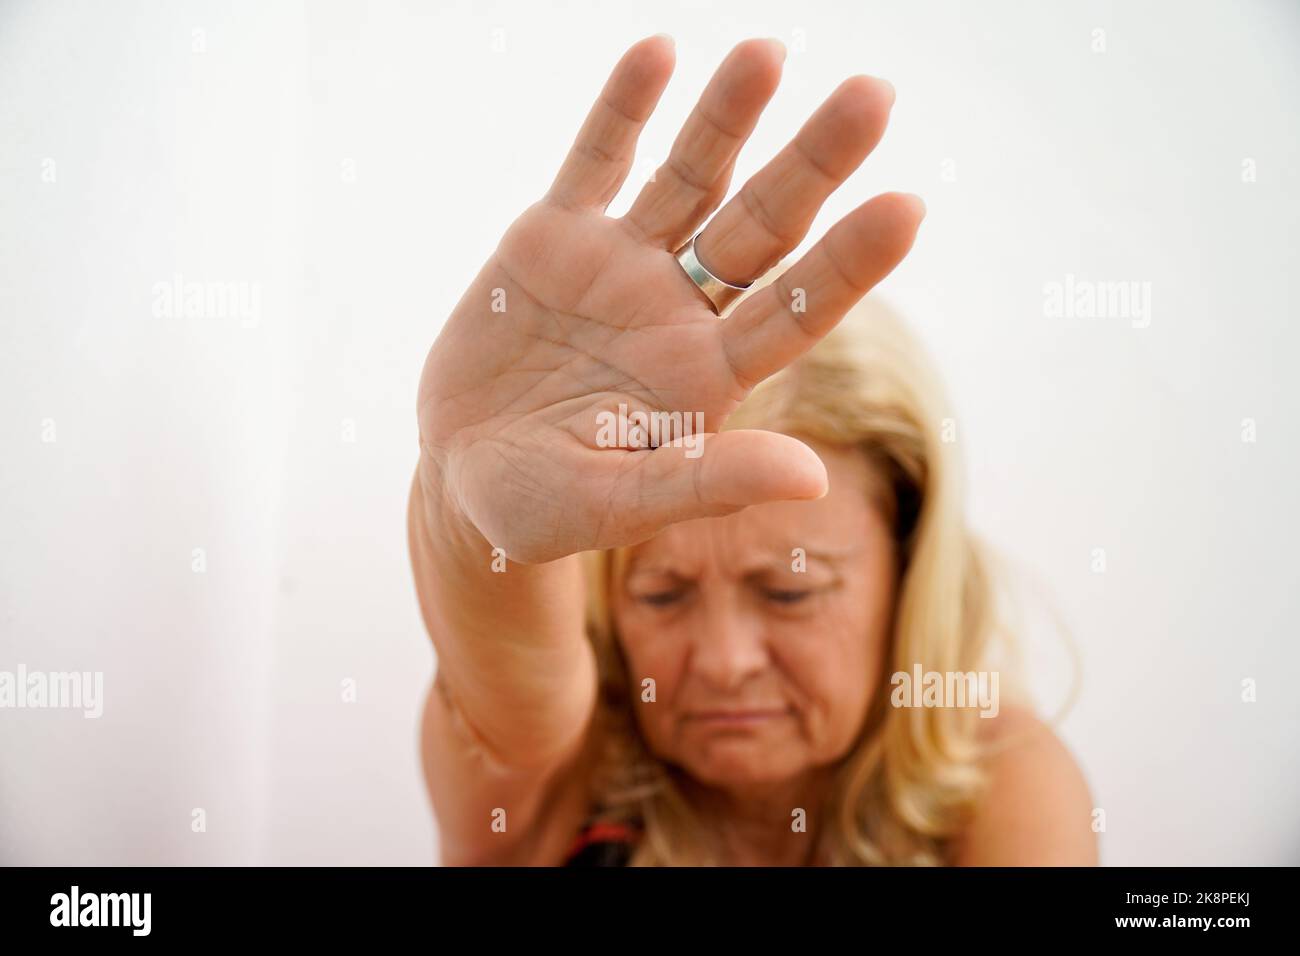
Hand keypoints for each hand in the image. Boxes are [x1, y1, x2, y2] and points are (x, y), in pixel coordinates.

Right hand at [417, 36, 923, 563]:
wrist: (462, 473)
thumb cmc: (542, 507)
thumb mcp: (615, 505)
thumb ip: (704, 481)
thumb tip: (813, 478)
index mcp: (705, 379)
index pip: (792, 312)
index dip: (848, 263)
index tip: (907, 209)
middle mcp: (678, 311)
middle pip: (760, 227)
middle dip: (814, 163)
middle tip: (874, 96)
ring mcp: (620, 266)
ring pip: (689, 179)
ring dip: (726, 117)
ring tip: (768, 51)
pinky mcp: (555, 237)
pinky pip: (596, 161)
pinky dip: (622, 111)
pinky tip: (658, 53)